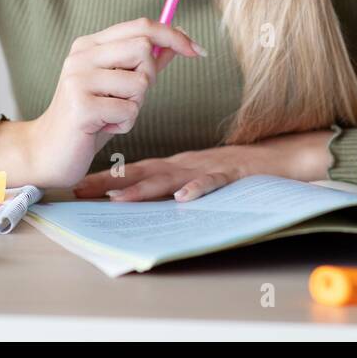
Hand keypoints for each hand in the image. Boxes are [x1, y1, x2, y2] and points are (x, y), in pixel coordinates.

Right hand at [22, 17, 204, 188]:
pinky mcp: (81, 106)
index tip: (198, 50)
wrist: (48, 151)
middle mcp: (81, 56)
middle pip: (143, 48)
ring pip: (140, 83)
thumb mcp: (119, 87)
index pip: (140, 26)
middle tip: (127, 98)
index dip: (173, 35)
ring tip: (110, 115)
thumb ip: (145, 63)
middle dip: (148, 77)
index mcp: (89, 45)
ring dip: (135, 106)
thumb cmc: (88, 120)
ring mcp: (78, 79)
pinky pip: (129, 111)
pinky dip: (124, 124)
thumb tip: (177, 42)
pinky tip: (102, 128)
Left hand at [70, 129, 337, 201]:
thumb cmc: (236, 170)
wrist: (279, 157)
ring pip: (171, 178)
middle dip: (110, 183)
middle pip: (143, 173)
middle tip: (80, 191)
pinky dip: (197, 191)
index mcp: (177, 165)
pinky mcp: (231, 175)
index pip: (135, 170)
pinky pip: (213, 184)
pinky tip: (183, 200)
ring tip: (118, 198)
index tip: (78, 187)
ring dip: (144, 188)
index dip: (106, 178)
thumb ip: (174, 180)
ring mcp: (207, 169)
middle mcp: (186, 165)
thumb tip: (140, 197)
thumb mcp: (199, 173)